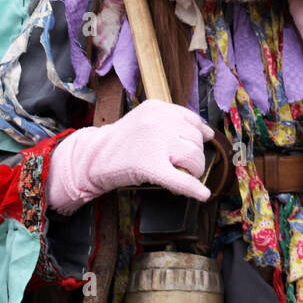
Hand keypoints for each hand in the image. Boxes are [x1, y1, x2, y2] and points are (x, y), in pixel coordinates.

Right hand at [45, 99, 213, 213]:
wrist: (95, 156)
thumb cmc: (123, 141)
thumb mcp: (146, 119)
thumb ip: (174, 122)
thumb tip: (208, 133)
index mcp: (158, 107)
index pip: (193, 120)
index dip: (196, 137)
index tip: (190, 146)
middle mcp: (158, 121)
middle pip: (195, 140)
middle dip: (193, 155)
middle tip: (180, 164)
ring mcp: (155, 143)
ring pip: (194, 158)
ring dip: (193, 170)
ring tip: (180, 173)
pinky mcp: (151, 166)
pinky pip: (181, 179)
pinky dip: (194, 189)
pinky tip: (202, 194)